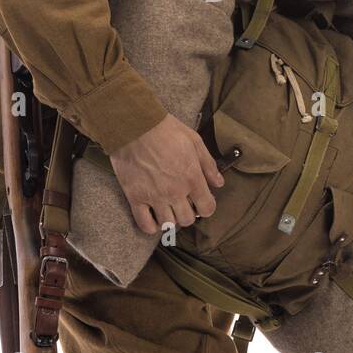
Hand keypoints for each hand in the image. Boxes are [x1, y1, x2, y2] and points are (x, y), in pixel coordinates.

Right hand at [109, 113, 224, 235]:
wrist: (134, 126)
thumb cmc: (165, 129)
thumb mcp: (194, 141)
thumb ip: (208, 164)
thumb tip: (219, 182)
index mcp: (192, 178)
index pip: (207, 208)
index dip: (207, 206)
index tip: (201, 201)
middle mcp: (175, 192)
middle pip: (188, 219)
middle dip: (189, 213)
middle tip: (183, 203)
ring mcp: (154, 197)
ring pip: (168, 225)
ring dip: (171, 220)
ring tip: (168, 209)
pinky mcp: (135, 197)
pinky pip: (145, 224)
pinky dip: (151, 226)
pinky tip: (153, 217)